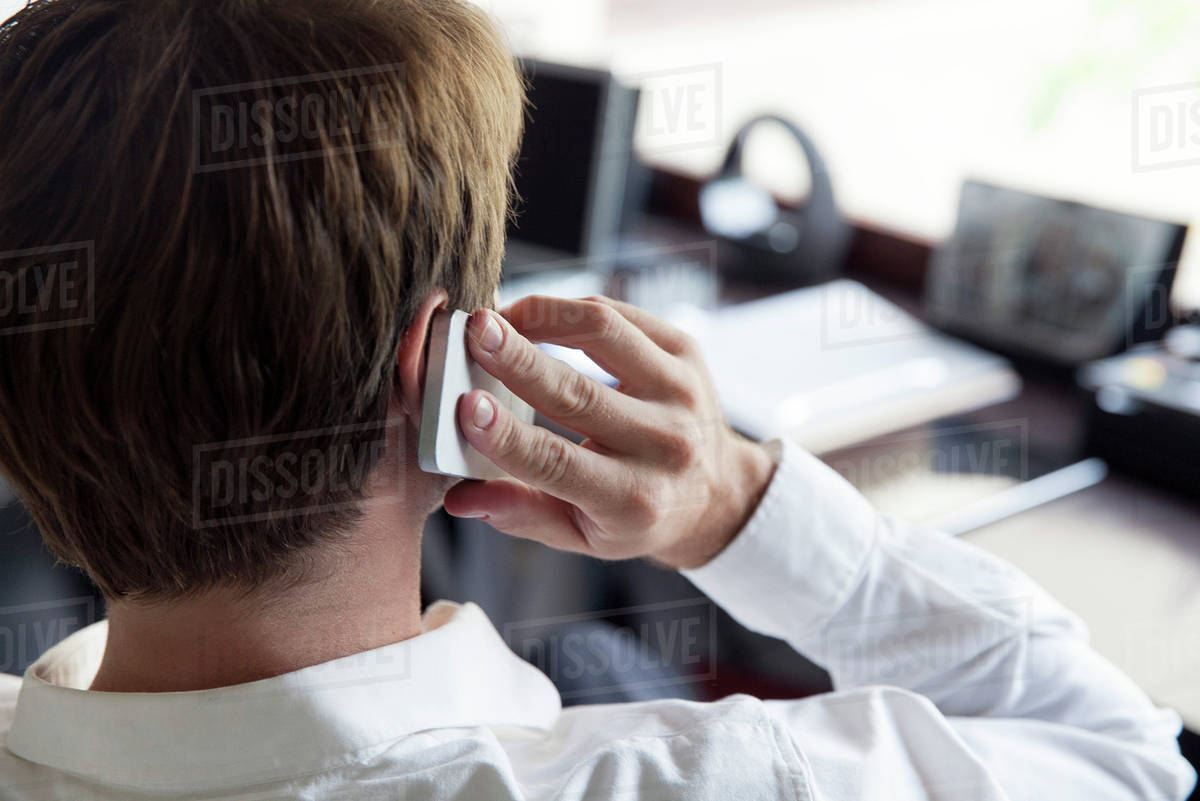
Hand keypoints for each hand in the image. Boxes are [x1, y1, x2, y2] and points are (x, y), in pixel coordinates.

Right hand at [441, 296, 774, 568]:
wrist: (715, 493)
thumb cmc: (637, 514)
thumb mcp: (581, 535)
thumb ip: (521, 514)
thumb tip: (459, 498)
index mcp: (633, 499)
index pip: (558, 463)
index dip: (507, 436)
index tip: (466, 407)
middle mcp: (663, 443)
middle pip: (579, 393)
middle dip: (519, 360)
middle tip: (474, 335)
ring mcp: (680, 391)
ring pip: (604, 333)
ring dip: (544, 317)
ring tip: (496, 318)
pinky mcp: (686, 351)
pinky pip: (621, 314)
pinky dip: (571, 309)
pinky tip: (535, 316)